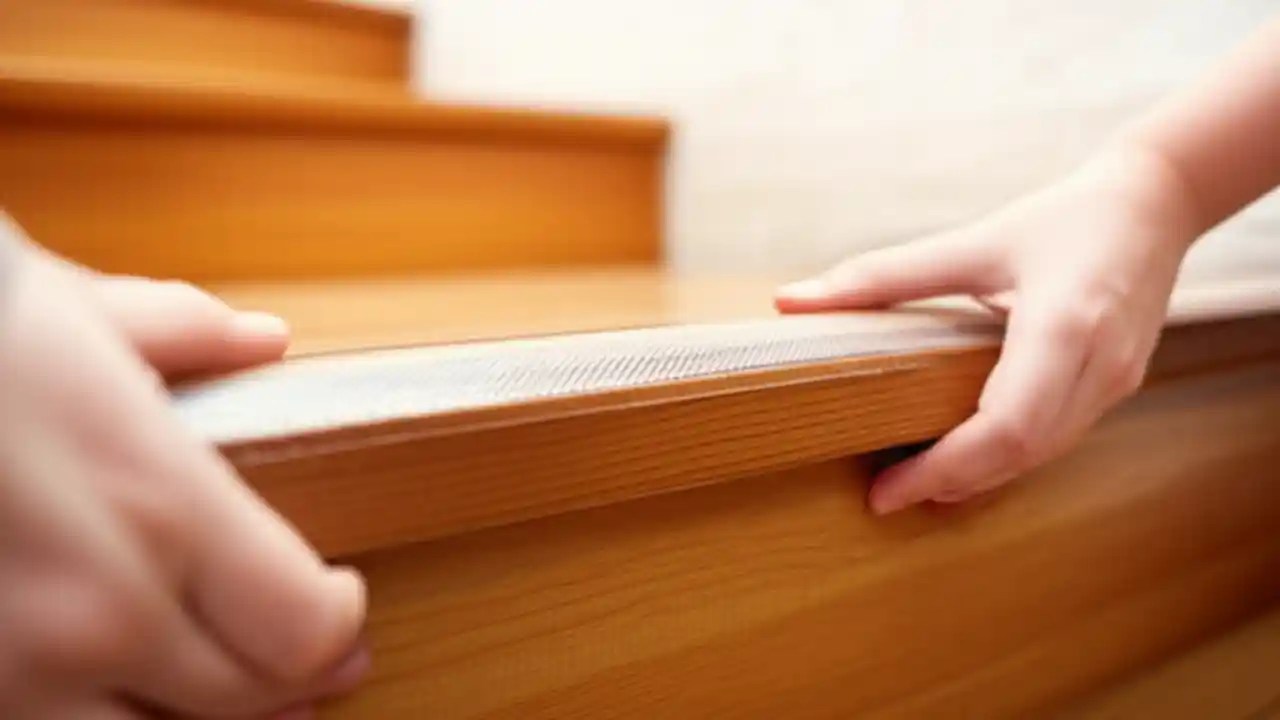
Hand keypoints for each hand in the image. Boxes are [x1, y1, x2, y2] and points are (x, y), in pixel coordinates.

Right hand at [0, 221, 367, 718]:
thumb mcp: (51, 304)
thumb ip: (176, 333)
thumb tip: (258, 343)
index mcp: (156, 505)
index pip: (302, 625)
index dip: (336, 622)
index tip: (343, 600)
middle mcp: (93, 610)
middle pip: (246, 704)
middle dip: (297, 686)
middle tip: (325, 670)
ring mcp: (2, 676)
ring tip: (243, 713)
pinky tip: (118, 711)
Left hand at [775, 146, 1200, 513]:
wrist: (1156, 203)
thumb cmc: (1062, 216)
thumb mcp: (972, 240)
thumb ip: (881, 277)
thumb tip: (789, 302)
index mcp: (1065, 325)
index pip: (1005, 426)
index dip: (943, 468)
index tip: (884, 492)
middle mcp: (1100, 365)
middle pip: (1021, 454)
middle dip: (952, 483)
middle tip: (884, 498)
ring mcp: (1116, 381)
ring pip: (1041, 456)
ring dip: (978, 477)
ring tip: (914, 485)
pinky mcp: (1117, 386)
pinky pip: (1057, 441)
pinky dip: (1006, 458)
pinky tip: (963, 459)